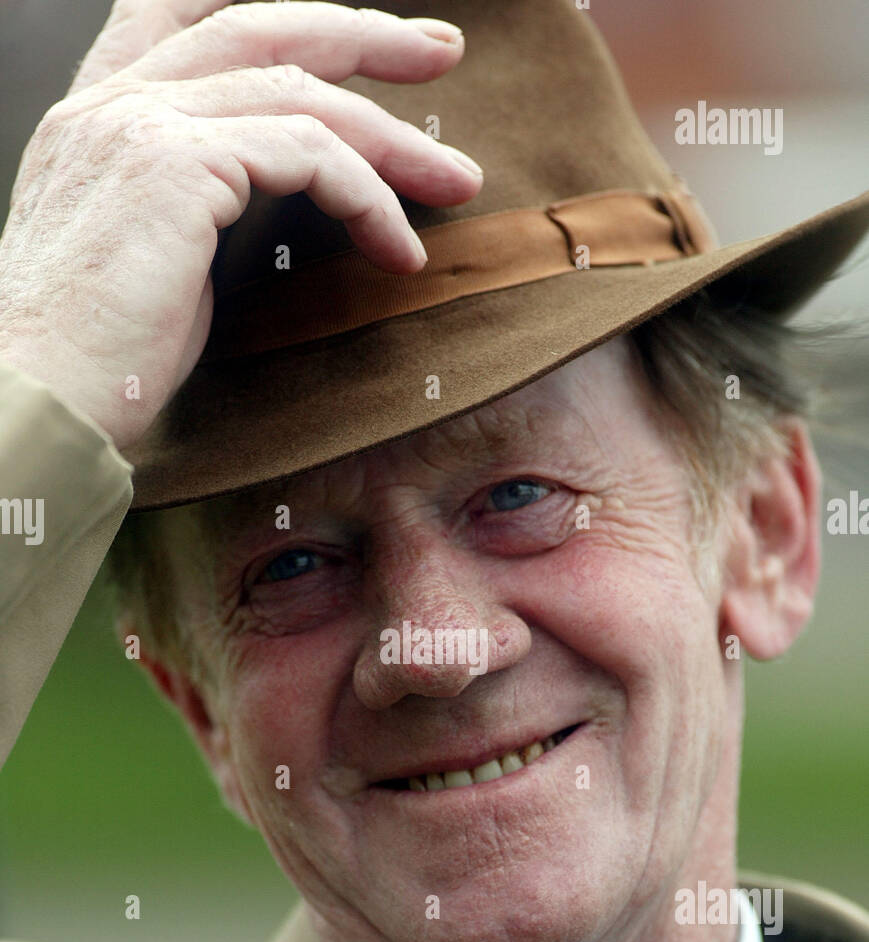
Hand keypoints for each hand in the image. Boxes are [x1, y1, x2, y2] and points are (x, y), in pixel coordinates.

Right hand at [0, 1, 481, 448]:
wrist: (37, 405)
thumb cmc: (93, 365)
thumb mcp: (152, 266)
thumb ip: (202, 214)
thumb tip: (282, 214)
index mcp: (97, 119)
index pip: (185, 14)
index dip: (280, 8)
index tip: (363, 31)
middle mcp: (112, 103)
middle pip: (261, 26)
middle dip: (364, 34)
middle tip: (442, 53)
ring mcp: (138, 123)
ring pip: (300, 91)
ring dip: (392, 139)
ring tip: (456, 182)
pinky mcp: (175, 166)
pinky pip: (308, 153)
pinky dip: (368, 197)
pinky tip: (399, 250)